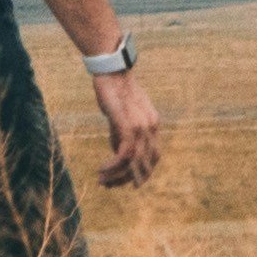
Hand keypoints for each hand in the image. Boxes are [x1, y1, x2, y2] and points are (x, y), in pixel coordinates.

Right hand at [90, 58, 166, 189]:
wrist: (111, 70)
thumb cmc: (113, 91)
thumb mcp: (121, 116)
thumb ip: (122, 134)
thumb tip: (119, 154)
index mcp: (153, 125)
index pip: (154, 157)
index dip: (143, 172)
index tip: (128, 182)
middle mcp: (151, 127)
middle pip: (147, 163)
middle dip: (130, 178)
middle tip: (111, 186)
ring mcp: (141, 127)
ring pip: (134, 162)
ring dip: (118, 175)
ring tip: (102, 181)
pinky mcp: (127, 125)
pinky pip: (124, 154)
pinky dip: (113, 166)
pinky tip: (102, 170)